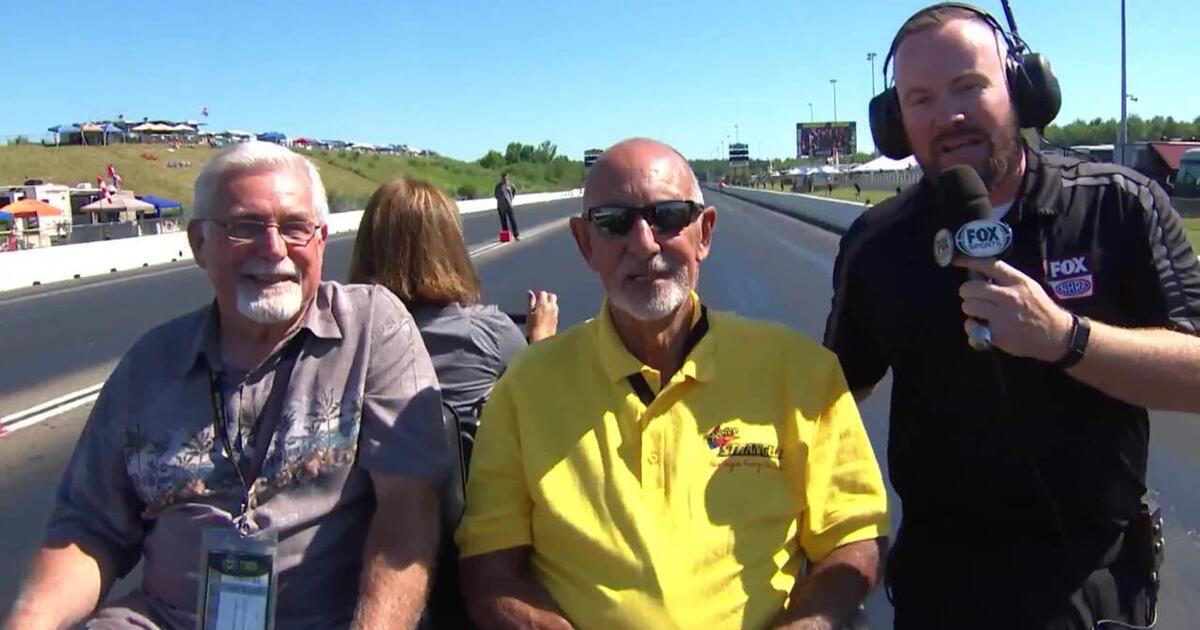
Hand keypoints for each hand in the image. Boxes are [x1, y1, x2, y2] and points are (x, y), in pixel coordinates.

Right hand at [526, 290, 558, 341]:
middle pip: (552, 296)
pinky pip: (555, 311)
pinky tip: (546, 316)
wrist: (541, 341)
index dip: (538, 295)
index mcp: (543, 305)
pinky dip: (551, 310)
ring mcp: (555, 314)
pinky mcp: (557, 320)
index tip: (534, 299)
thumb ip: (530, 301)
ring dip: (549, 303)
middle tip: (539, 302)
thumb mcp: (528, 313)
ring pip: (554, 303)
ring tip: (542, 310)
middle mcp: (551, 308)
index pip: (543, 293)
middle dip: (546, 297)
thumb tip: (530, 293)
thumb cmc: (533, 329)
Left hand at [954, 257, 1072, 361]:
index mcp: (1017, 282)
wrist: (1056, 335)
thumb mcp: (1029, 286)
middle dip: (968, 292)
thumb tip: (979, 272)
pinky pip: (971, 326)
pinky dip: (972, 327)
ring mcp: (1003, 316)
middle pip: (970, 287)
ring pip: (968, 306)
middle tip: (973, 296)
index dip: (969, 261)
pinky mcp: (998, 334)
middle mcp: (1009, 297)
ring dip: (970, 308)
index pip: (988, 265)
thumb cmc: (1039, 308)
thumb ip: (1007, 279)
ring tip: (979, 312)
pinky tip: (981, 326)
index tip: (956, 260)